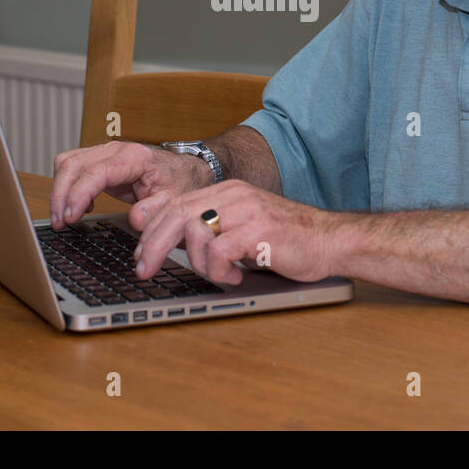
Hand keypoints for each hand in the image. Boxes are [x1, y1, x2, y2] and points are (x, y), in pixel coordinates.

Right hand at [50, 141, 207, 227]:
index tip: (71, 216)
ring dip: (59, 190)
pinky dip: (66, 185)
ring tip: (63, 218)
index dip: (79, 194)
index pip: (96, 171)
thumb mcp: (174, 200)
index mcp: (133, 157)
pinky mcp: (98, 160)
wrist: (182, 170)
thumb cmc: (178, 182)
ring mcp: (104, 152)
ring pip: (67, 162)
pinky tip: (78, 207)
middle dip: (61, 194)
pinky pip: (71, 166)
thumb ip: (157, 209)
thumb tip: (136, 219)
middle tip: (60, 222)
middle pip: (73, 164)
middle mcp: (115, 149)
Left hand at [129, 180, 337, 285]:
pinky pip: (219, 251)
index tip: (138, 252)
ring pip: (194, 232)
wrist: (330, 241)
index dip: (150, 227)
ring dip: (197, 262)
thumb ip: (212, 228)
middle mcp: (234, 195)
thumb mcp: (242, 228)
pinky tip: (234, 276)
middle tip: (142, 270)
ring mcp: (246, 210)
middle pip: (177, 214)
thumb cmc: (287, 240)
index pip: (175, 202)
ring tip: (218, 274)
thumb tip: (171, 243)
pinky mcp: (258, 230)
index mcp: (227, 192)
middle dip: (152, 244)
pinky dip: (219, 271)